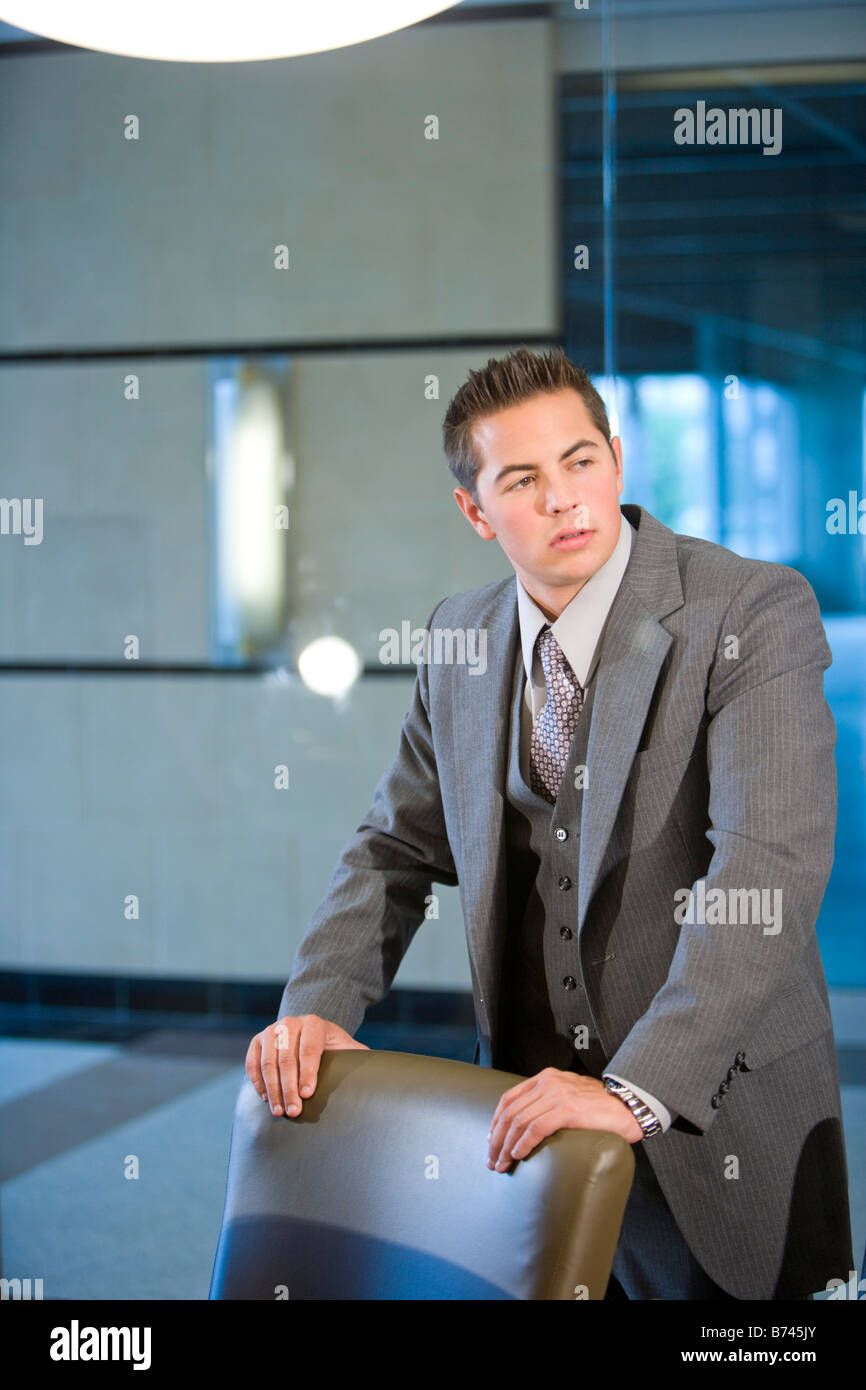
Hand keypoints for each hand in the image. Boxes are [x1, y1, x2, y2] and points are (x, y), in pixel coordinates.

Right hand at [245, 1014, 368, 1117]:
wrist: (308, 1031)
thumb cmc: (332, 1047)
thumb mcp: (346, 1048)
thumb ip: (358, 1058)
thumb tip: (378, 1074)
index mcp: (314, 1023)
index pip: (309, 1049)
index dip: (308, 1073)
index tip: (308, 1095)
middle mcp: (290, 1023)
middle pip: (286, 1058)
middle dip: (289, 1088)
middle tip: (294, 1111)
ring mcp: (271, 1030)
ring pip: (267, 1062)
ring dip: (272, 1089)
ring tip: (279, 1111)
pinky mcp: (257, 1041)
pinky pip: (252, 1063)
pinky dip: (257, 1082)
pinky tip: (266, 1099)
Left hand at [487, 1068, 642, 1170]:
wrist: (629, 1106)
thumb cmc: (600, 1107)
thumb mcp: (568, 1097)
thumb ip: (548, 1104)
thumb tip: (525, 1128)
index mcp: (546, 1078)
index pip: (509, 1099)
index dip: (496, 1122)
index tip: (491, 1142)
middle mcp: (548, 1083)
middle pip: (510, 1112)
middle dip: (496, 1139)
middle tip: (492, 1160)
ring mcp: (558, 1094)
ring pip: (519, 1122)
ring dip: (505, 1147)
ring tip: (501, 1164)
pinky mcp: (568, 1109)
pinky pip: (536, 1128)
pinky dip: (522, 1144)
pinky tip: (518, 1155)